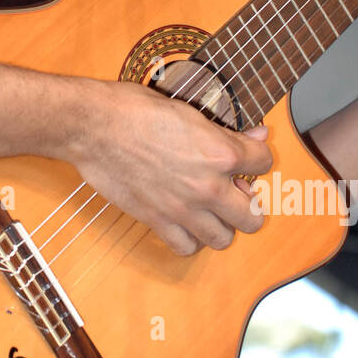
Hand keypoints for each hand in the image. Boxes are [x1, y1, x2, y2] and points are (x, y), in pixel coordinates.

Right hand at [62, 78, 273, 255]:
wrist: (93, 126)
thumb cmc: (134, 110)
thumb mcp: (188, 112)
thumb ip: (225, 132)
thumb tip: (257, 137)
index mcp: (220, 152)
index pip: (264, 163)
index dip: (259, 157)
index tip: (249, 157)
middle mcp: (208, 186)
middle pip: (253, 217)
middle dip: (248, 204)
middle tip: (234, 193)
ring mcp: (183, 208)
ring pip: (224, 239)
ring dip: (221, 225)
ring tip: (210, 211)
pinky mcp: (157, 220)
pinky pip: (187, 247)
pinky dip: (190, 239)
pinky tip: (186, 222)